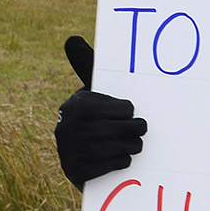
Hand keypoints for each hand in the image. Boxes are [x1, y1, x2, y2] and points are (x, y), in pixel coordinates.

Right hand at [54, 35, 147, 189]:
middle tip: (143, 128)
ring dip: (127, 147)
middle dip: (130, 129)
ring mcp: (68, 152)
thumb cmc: (94, 116)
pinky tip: (125, 159)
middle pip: (106, 129)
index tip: (131, 110)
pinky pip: (101, 168)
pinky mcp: (74, 171)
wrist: (80, 154)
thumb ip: (88, 67)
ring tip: (138, 144)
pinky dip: (117, 163)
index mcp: (73, 106)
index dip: (121, 110)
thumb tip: (72, 38)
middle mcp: (66, 129)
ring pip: (105, 149)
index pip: (101, 107)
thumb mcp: (93, 94)